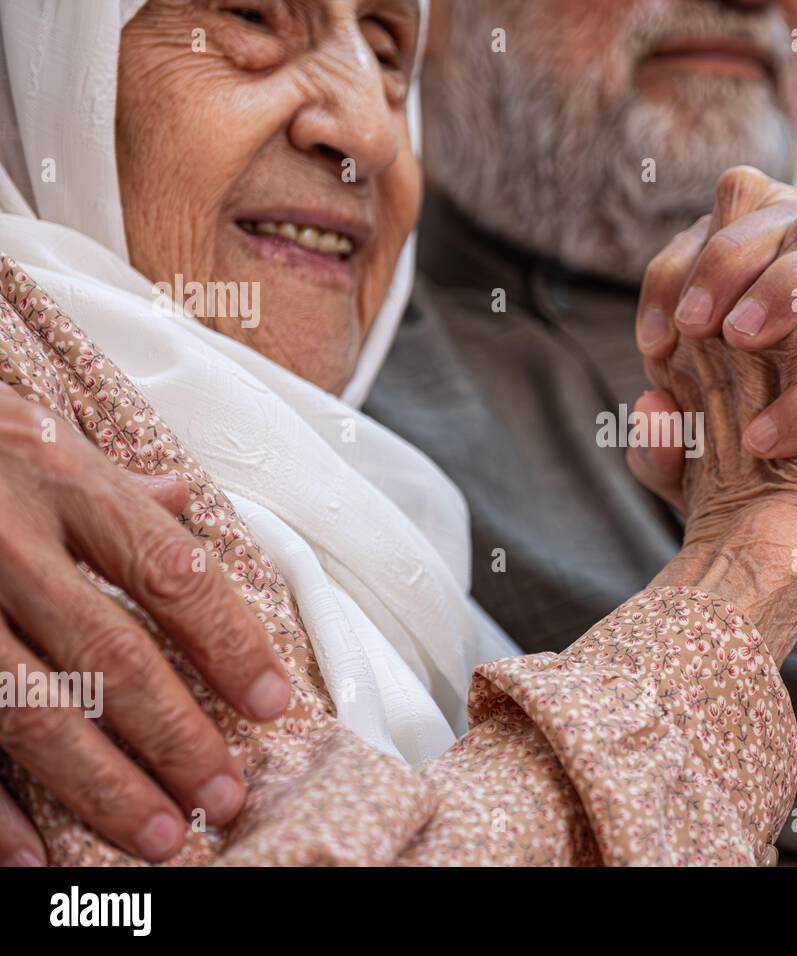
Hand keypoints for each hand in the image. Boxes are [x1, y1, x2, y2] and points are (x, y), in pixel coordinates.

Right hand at [0, 385, 291, 864]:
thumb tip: (185, 502)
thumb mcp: (40, 433)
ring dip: (101, 784)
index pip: (171, 571)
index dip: (229, 643)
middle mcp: (5, 540)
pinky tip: (35, 856)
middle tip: (224, 796)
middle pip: (109, 653)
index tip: (272, 703)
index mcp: (62, 479)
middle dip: (176, 735)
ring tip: (159, 835)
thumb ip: (114, 484)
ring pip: (32, 709)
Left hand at [643, 168, 796, 658]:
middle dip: (741, 250)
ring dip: (793, 287)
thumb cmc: (796, 506)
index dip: (686, 262)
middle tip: (695, 326)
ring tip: (735, 345)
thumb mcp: (715, 480)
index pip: (748, 214)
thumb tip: (643, 406)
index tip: (654, 339)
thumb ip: (674, 447)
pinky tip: (767, 442)